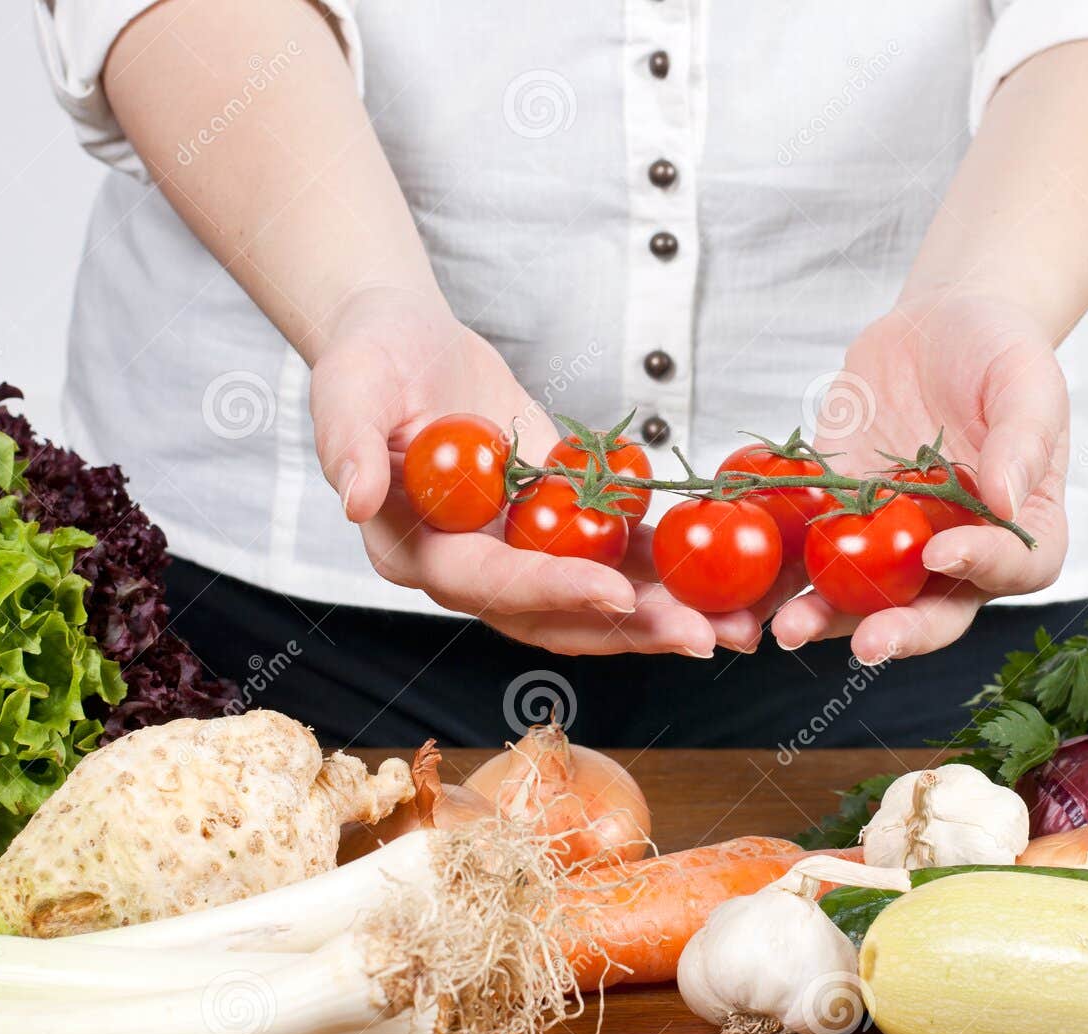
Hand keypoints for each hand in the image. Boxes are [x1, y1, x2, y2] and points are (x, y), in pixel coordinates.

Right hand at [309, 288, 760, 655]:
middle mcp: (473, 570)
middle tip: (703, 637)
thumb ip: (347, 443)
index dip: (553, 590)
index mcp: (419, 553)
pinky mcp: (560, 527)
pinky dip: (669, 569)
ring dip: (667, 615)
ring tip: (739, 628)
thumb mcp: (348, 386)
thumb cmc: (370, 359)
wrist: (407, 343)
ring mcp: (522, 553)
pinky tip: (730, 581)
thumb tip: (355, 499)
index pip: (491, 583)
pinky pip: (619, 555)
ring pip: (599, 600)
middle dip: (632, 629)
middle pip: (558, 616)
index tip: (614, 595)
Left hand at [770, 293, 1069, 662]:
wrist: (935, 328)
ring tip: (789, 628)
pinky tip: (747, 592)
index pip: (1015, 567)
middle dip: (898, 631)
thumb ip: (1023, 438)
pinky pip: (809, 556)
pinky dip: (778, 578)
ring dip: (825, 618)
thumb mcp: (1027, 378)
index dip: (982, 569)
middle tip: (866, 644)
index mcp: (1022, 527)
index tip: (943, 554)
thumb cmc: (999, 349)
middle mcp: (959, 551)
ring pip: (864, 599)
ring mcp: (895, 544)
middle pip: (935, 609)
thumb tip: (1007, 502)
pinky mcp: (840, 520)